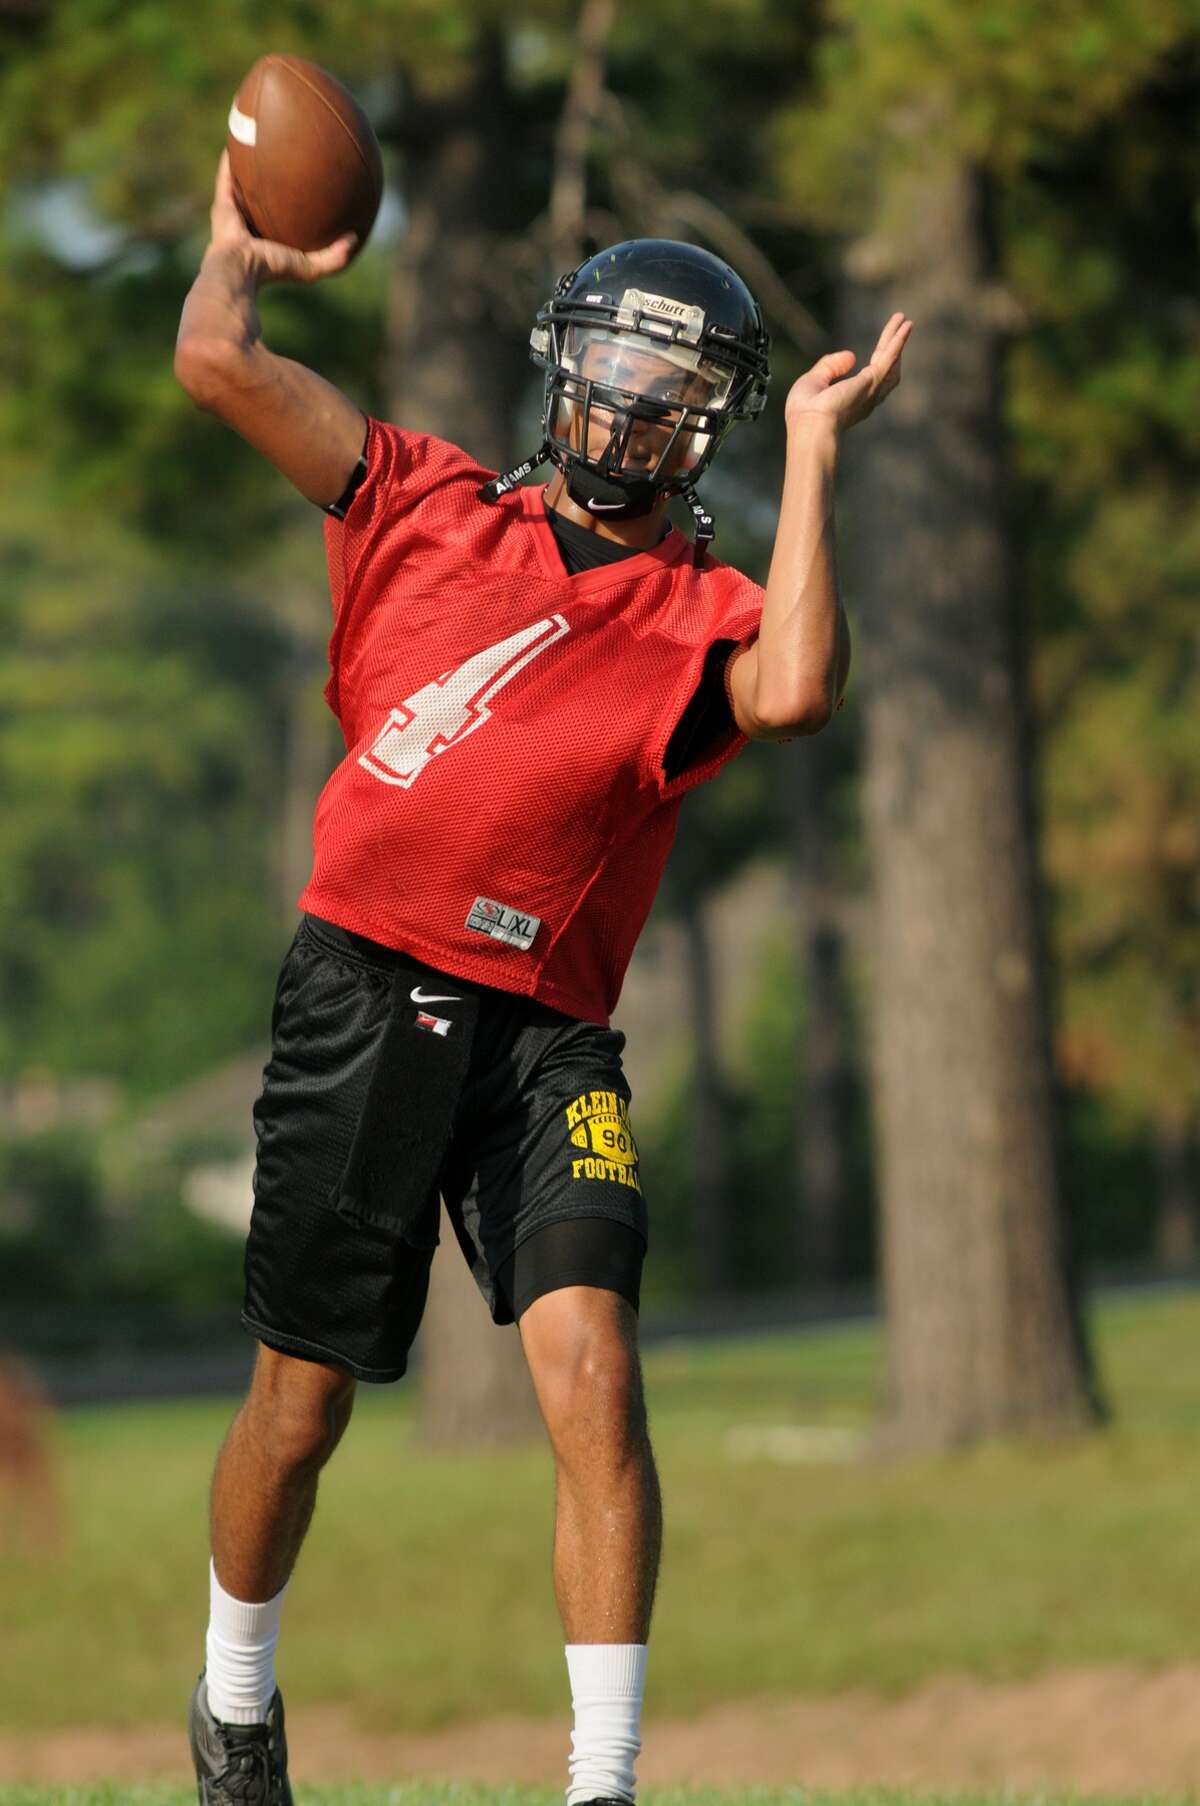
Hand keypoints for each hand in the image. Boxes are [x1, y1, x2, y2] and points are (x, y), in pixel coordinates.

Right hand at [206, 149, 357, 287]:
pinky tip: (239, 135)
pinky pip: (227, 175)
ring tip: (258, 137)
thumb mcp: (310, 267)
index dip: (291, 204)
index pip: (281, 218)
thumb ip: (333, 257)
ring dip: (248, 164)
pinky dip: (232, 158)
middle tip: (284, 156)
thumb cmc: (273, 269)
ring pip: (243, 184)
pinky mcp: (222, 203)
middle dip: (270, 180)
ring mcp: (234, 214)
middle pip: (262, 197)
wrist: (239, 268)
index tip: (304, 187)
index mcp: (268, 240)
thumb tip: (354, 238)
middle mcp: (250, 225)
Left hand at [784, 313, 913, 436]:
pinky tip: (904, 326)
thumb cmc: (805, 411)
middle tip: (902, 325)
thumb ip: (830, 367)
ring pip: (891, 361)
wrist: (809, 424)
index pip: (870, 377)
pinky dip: (897, 341)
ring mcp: (871, 390)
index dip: (877, 360)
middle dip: (892, 347)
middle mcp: (867, 398)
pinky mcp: (871, 381)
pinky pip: (888, 357)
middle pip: (886, 368)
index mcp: (852, 401)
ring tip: (905, 321)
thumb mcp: (813, 381)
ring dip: (898, 341)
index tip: (881, 345)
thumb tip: (852, 356)